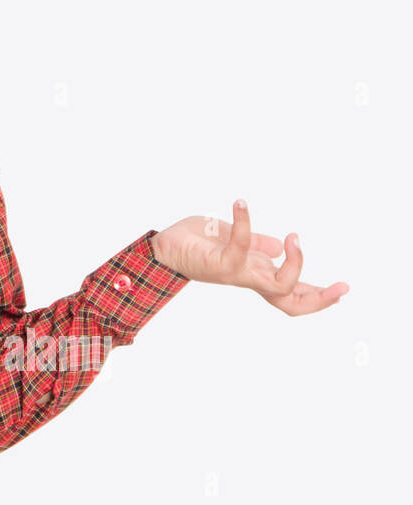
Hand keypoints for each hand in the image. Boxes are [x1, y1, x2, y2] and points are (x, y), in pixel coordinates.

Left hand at [151, 199, 348, 316]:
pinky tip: (241, 202)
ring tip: (296, 236)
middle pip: (290, 302)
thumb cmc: (195, 244)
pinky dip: (244, 223)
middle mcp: (249, 278)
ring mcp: (236, 273)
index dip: (318, 295)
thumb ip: (256, 245)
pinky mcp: (219, 264)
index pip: (291, 291)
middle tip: (343, 287)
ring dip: (295, 263)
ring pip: (276, 284)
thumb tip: (279, 246)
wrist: (160, 249)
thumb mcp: (231, 239)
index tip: (343, 289)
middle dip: (319, 299)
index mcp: (255, 273)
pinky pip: (240, 246)